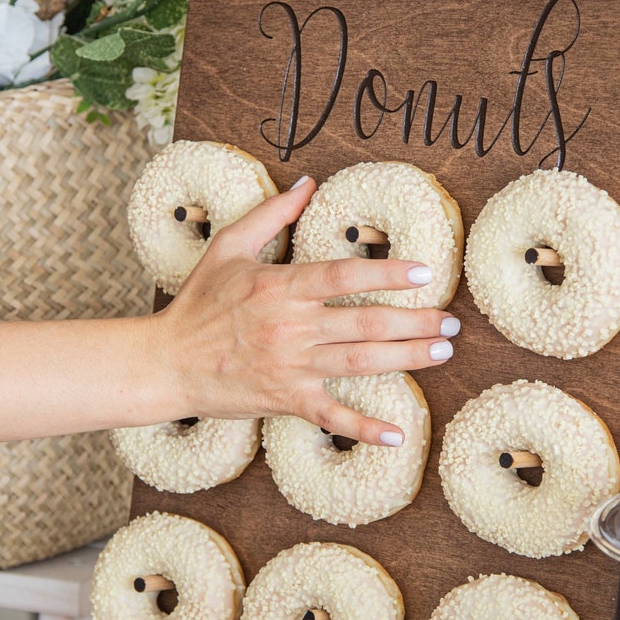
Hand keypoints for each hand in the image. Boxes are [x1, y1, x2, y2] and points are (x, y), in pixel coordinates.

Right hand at [152, 176, 459, 445]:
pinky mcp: (286, 399)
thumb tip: (307, 183)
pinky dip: (364, 428)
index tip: (425, 273)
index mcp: (280, 286)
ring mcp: (291, 366)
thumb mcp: (228, 249)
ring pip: (360, 361)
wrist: (166, 363)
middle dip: (415, 321)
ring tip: (443, 352)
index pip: (344, 276)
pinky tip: (398, 435)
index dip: (387, 273)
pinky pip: (331, 416)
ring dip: (407, 358)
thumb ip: (270, 215)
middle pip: (365, 321)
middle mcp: (291, 326)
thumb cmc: (197, 304)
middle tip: (452, 322)